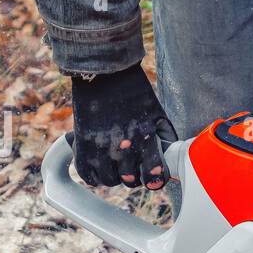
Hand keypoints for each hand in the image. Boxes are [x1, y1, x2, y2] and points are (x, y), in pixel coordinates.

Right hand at [71, 64, 172, 189]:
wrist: (104, 71)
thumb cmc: (134, 91)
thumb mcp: (157, 113)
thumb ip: (164, 136)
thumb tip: (170, 156)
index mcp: (145, 138)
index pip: (153, 174)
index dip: (154, 179)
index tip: (152, 176)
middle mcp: (123, 146)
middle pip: (129, 180)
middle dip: (133, 177)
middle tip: (131, 170)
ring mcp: (101, 145)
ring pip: (108, 180)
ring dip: (113, 178)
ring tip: (114, 169)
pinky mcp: (82, 142)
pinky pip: (85, 173)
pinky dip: (92, 177)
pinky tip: (97, 171)